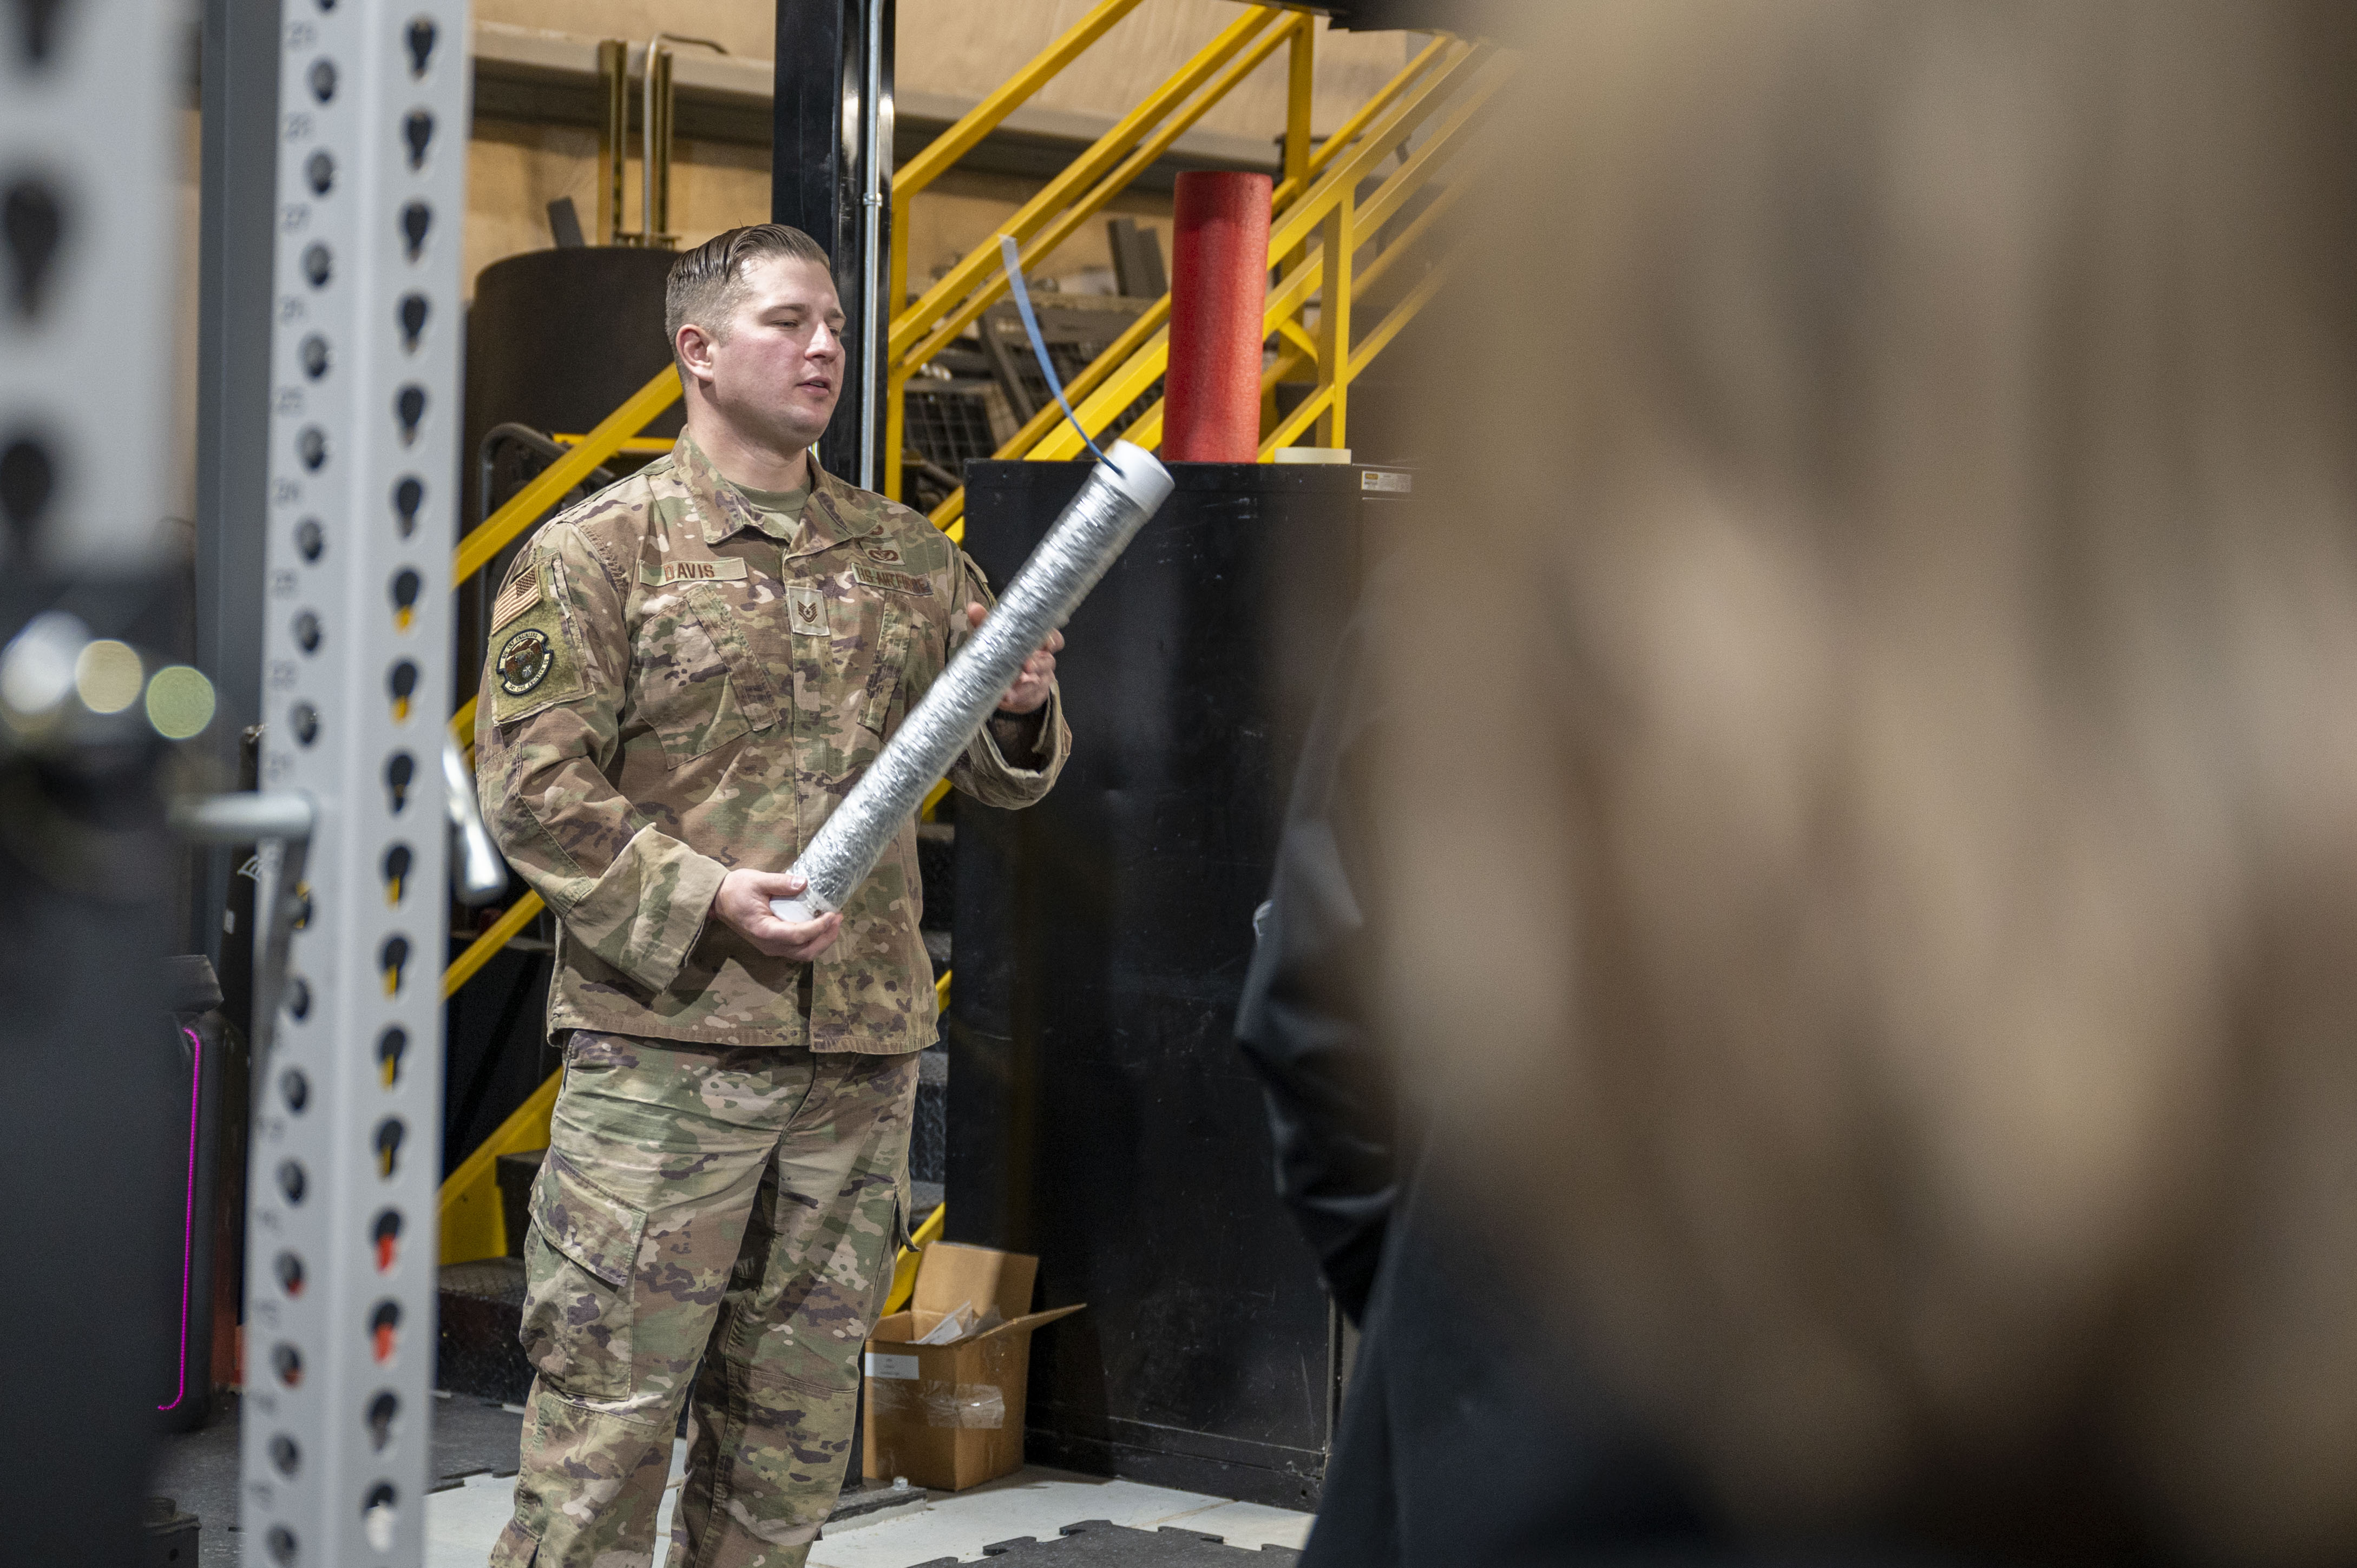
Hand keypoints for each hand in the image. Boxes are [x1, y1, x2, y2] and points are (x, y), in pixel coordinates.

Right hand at [712, 868, 840, 960]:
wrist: (718, 900)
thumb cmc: (736, 889)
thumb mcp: (757, 880)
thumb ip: (781, 882)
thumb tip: (804, 883)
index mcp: (764, 930)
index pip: (798, 935)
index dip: (819, 927)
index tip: (833, 914)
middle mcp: (769, 944)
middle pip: (805, 951)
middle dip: (826, 938)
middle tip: (839, 919)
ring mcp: (771, 947)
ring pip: (803, 954)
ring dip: (822, 941)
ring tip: (834, 923)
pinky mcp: (773, 944)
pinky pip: (797, 949)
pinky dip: (812, 941)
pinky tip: (820, 926)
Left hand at [969, 601, 1060, 713]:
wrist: (1008, 682)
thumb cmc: (1005, 653)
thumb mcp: (996, 637)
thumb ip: (986, 623)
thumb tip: (973, 607)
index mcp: (1039, 643)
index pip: (1054, 639)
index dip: (1052, 640)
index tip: (1045, 643)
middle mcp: (1044, 660)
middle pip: (1048, 661)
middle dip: (1037, 663)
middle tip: (1025, 665)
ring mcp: (1040, 679)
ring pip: (1038, 681)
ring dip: (1025, 685)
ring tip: (1010, 688)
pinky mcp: (1033, 695)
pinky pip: (1029, 697)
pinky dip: (1017, 697)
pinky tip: (1006, 697)